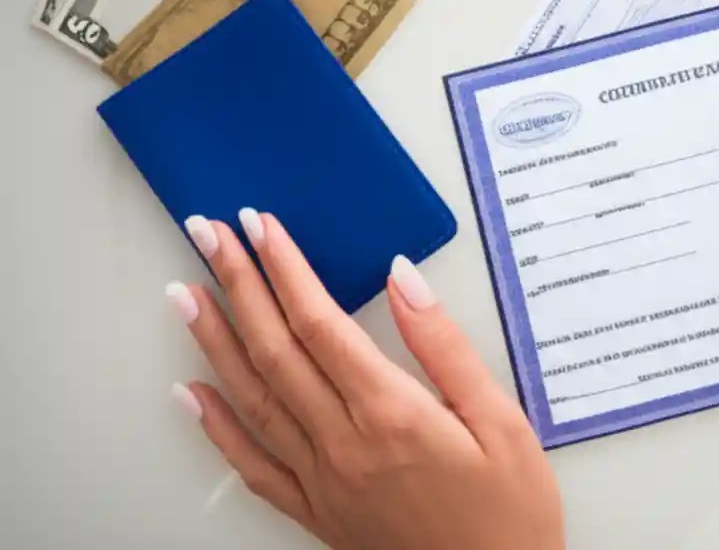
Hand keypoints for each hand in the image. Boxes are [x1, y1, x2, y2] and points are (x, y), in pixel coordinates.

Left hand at [166, 210, 563, 548]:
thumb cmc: (511, 513)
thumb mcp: (502, 421)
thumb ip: (445, 347)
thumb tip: (404, 278)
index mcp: (393, 414)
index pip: (320, 324)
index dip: (286, 270)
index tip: (262, 227)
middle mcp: (345, 445)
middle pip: (276, 350)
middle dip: (238, 285)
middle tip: (209, 234)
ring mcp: (324, 481)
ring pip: (254, 398)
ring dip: (215, 340)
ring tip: (185, 293)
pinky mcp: (318, 511)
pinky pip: (253, 465)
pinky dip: (216, 427)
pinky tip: (192, 395)